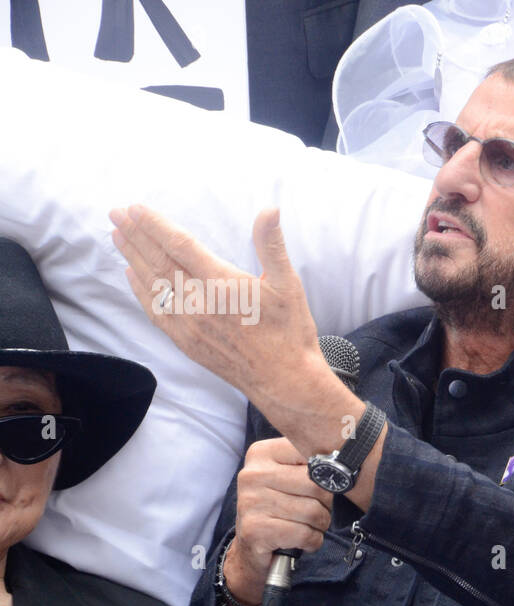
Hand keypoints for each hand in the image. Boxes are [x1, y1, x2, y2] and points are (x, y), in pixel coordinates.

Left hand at [109, 204, 324, 405]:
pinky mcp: (186, 342)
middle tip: (116, 213)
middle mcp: (200, 304)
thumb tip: (270, 209)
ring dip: (132, 258)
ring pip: (153, 285)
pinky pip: (155, 312)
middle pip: (158, 261)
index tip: (137, 208)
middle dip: (135, 235)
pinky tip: (132, 276)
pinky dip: (140, 291)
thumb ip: (271, 244)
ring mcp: (189, 325)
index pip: (180, 245)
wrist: (284, 381)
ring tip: (118, 236)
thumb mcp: (288, 284)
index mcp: (223, 284)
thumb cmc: (290, 332)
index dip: (155, 225)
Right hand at [223, 438, 333, 604]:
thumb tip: (346, 458)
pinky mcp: (255, 530)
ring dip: (319, 525)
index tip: (317, 489)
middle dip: (325, 505)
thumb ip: (313, 464)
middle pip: (316, 486)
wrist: (253, 549)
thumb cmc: (280, 509)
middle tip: (313, 513)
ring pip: (313, 512)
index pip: (314, 456)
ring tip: (306, 527)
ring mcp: (251, 502)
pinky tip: (301, 541)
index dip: (326, 477)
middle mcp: (252, 474)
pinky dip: (312, 541)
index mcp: (262, 453)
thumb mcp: (290, 477)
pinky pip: (305, 534)